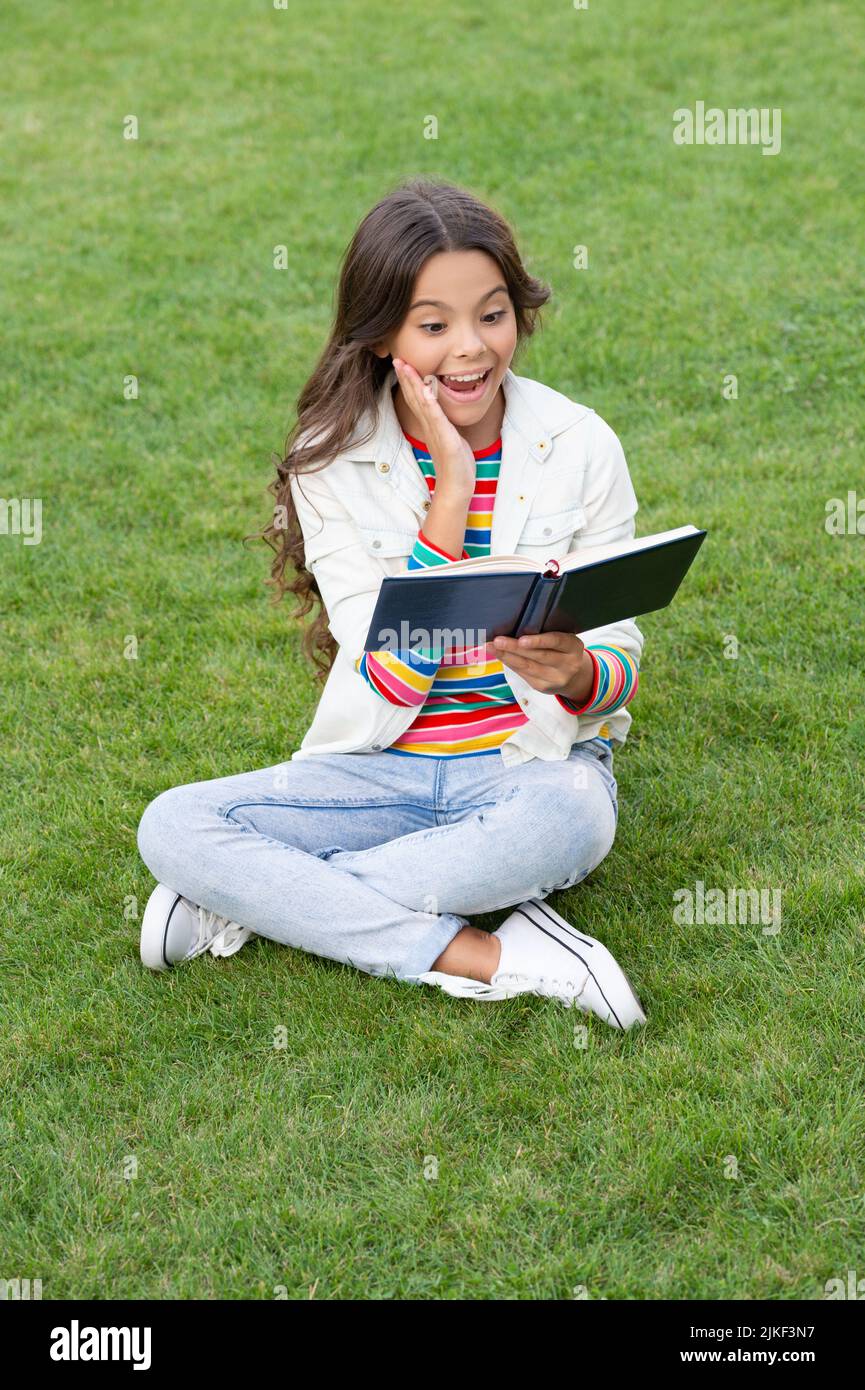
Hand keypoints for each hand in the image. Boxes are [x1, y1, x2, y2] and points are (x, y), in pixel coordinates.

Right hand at [392, 357, 475, 496]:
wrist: (457, 488)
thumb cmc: (456, 465)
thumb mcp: (450, 439)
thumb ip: (445, 425)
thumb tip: (444, 415)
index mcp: (431, 425)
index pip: (417, 398)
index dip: (409, 381)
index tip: (402, 363)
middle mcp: (430, 426)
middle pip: (414, 397)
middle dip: (405, 377)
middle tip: (396, 358)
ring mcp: (436, 433)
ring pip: (421, 403)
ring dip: (412, 384)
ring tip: (404, 366)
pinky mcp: (445, 440)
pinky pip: (436, 418)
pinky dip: (429, 403)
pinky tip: (424, 389)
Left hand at [489, 631, 594, 703]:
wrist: (575, 676)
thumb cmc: (563, 649)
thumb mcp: (564, 639)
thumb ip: (548, 633)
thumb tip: (517, 625)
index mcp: (574, 646)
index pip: (556, 642)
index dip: (539, 641)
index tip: (522, 639)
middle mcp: (568, 664)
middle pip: (538, 656)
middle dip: (515, 648)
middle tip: (497, 640)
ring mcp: (556, 678)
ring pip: (528, 667)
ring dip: (507, 656)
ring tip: (491, 647)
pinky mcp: (543, 687)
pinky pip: (523, 674)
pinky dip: (510, 663)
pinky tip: (500, 656)